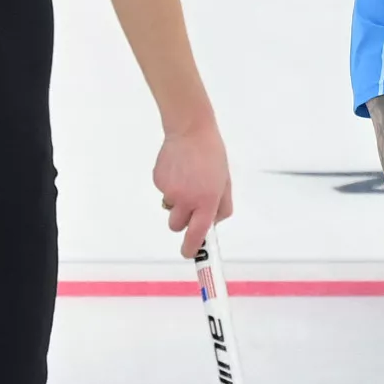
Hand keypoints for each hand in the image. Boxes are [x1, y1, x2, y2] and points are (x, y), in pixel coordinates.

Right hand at [154, 123, 231, 258]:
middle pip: (176, 225)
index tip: (189, 253)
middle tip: (190, 203)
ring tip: (186, 180)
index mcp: (206, 201)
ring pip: (169, 208)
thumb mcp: (225, 182)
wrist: (190, 130)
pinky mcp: (158, 180)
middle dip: (182, 219)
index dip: (191, 247)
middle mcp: (187, 199)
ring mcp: (170, 190)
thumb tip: (212, 223)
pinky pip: (163, 191)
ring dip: (176, 202)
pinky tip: (178, 169)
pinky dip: (170, 185)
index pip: (197, 233)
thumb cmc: (212, 156)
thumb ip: (221, 206)